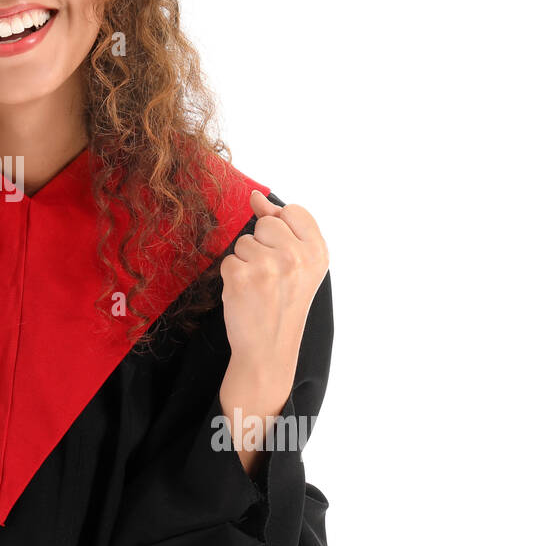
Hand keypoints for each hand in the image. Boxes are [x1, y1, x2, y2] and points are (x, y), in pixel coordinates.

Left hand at [219, 190, 329, 407]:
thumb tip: (255, 195)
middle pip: (265, 223)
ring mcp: (270, 266)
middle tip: (271, 277)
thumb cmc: (283, 305)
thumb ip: (281, 226)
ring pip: (243, 241)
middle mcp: (297, 256)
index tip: (282, 253)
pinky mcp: (243, 276)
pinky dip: (231, 277)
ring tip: (259, 288)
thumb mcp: (298, 266)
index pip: (292, 211)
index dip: (281, 229)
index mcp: (318, 252)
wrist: (269, 350)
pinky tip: (245, 295)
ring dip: (245, 262)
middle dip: (261, 245)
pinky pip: (227, 260)